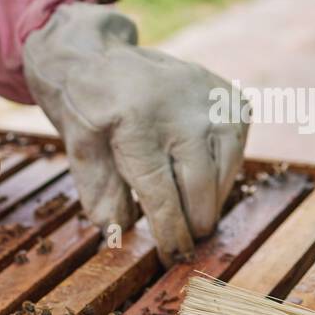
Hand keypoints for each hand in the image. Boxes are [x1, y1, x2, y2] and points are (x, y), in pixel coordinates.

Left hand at [23, 2, 247, 262]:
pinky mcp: (231, 99)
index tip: (172, 257)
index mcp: (137, 123)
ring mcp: (213, 100)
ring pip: (225, 174)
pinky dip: (221, 174)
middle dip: (193, 224)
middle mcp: (182, 109)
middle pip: (200, 189)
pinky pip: (235, 153)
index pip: (162, 195)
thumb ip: (100, 195)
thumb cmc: (87, 111)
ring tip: (190, 216)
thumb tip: (119, 235)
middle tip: (184, 245)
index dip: (170, 233)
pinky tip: (199, 180)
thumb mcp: (79, 151)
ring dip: (209, 202)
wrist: (99, 57)